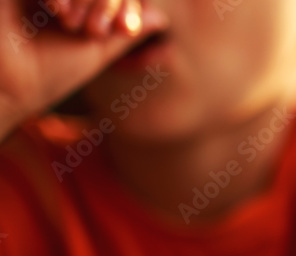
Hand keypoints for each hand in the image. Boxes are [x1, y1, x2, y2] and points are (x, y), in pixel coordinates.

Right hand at [0, 0, 165, 135]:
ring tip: (72, 25)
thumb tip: (160, 17)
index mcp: (75, 2)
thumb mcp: (97, 51)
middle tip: (94, 31)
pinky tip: (58, 11)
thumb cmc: (50, 74)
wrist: (9, 87)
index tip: (126, 28)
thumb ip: (125, 31)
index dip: (125, 3)